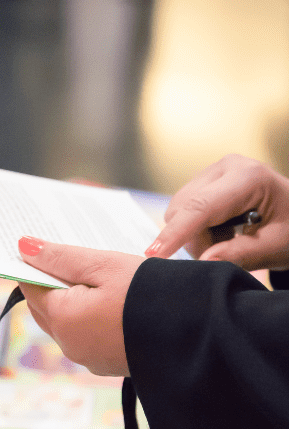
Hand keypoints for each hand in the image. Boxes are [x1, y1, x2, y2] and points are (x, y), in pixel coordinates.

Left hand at [16, 236, 143, 375]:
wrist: (201, 334)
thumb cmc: (152, 294)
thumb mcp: (104, 265)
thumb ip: (61, 257)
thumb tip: (23, 247)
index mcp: (63, 320)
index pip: (30, 287)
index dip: (34, 265)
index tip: (43, 247)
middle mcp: (70, 344)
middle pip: (45, 306)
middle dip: (52, 282)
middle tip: (68, 256)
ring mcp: (89, 358)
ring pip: (66, 322)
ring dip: (72, 299)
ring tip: (93, 273)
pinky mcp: (109, 363)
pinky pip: (87, 334)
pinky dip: (89, 315)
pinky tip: (109, 297)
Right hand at [146, 154, 288, 270]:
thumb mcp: (275, 246)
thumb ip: (239, 254)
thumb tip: (203, 261)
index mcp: (248, 177)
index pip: (200, 207)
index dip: (175, 233)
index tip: (154, 255)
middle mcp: (226, 167)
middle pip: (183, 208)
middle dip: (193, 238)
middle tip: (223, 254)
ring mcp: (213, 171)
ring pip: (178, 210)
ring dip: (194, 234)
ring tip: (228, 240)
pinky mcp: (205, 180)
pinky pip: (183, 208)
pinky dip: (196, 227)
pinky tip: (222, 230)